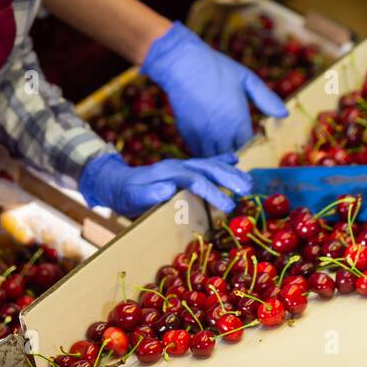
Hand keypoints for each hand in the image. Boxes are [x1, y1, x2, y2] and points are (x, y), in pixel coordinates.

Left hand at [78, 152, 253, 216]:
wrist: (117, 182)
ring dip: (230, 171)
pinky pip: (205, 163)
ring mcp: (182, 165)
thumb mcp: (132, 197)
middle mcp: (178, 165)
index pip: (195, 180)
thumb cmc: (125, 194)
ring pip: (210, 164)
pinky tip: (234, 161)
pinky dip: (221, 161)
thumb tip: (168, 187)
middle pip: (207, 168)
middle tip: (248, 189)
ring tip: (249, 181)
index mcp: (168, 173)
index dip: (212, 191)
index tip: (228, 205)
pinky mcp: (184, 169)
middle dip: (228, 178)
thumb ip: (148, 192)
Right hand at [141, 22, 287, 154]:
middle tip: (233, 141)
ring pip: (214, 156)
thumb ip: (267, 99)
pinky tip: (205, 139)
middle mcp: (221, 131)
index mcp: (238, 118)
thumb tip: (285, 114)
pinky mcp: (186, 133)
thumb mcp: (247, 79)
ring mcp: (202, 134)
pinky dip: (203, 150)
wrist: (182, 64)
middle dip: (234, 149)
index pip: (247, 143)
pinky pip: (197, 151)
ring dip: (218, 153)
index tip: (246, 134)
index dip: (248, 140)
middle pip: (232, 153)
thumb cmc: (217, 68)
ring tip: (220, 144)